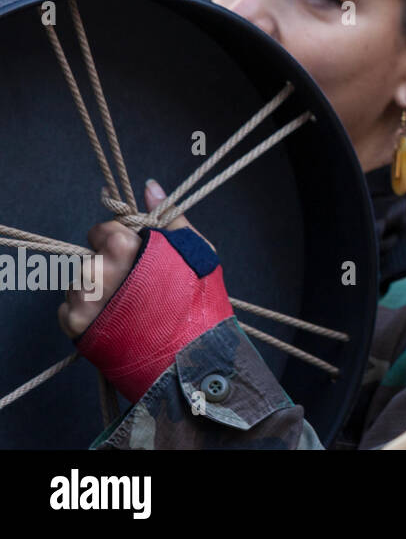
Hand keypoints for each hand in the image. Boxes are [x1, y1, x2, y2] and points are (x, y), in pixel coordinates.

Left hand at [59, 179, 233, 402]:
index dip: (119, 241)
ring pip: (79, 282)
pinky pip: (69, 308)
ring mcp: (85, 299)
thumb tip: (149, 187)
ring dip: (96, 290)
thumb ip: (168, 215)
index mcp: (124, 246)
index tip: (134, 257)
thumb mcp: (194, 250)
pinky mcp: (76, 325)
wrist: (190, 356)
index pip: (102, 229)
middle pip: (90, 257)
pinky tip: (114, 320)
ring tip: (127, 306)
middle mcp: (98, 269)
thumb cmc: (197, 300)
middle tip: (134, 286)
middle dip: (107, 267)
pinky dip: (87, 313)